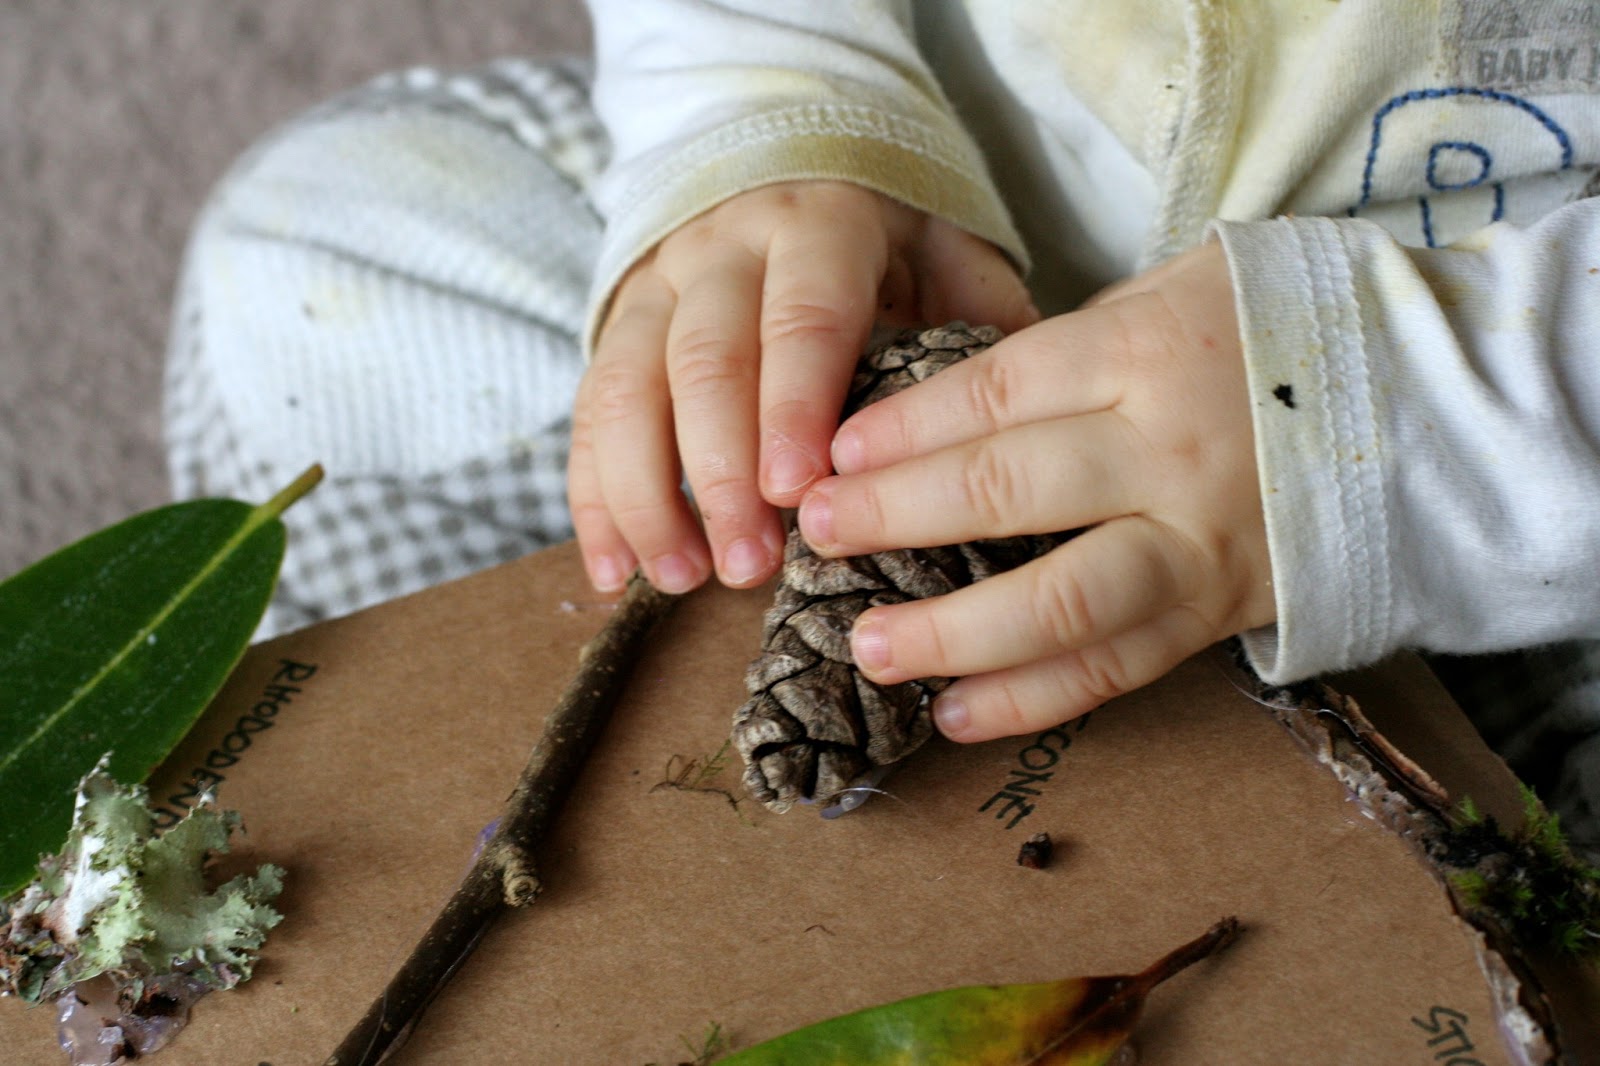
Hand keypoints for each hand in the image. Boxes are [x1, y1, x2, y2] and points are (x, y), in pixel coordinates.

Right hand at [567, 181, 1036, 593]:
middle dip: (718, 470)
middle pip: (704, 358)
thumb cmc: (884, 242)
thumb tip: (1034, 420)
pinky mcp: (616, 331)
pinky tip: (612, 572)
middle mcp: (721, 251)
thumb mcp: (945, 250)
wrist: (782, 168)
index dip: (792, 402)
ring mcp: (657, 288)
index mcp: (817, 227)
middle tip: (748, 566)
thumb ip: (981, 317)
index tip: (797, 489)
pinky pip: (589, 415)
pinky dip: (595, 499)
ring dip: (648, 493)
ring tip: (680, 580)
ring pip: (628, 388)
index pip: (800, 313)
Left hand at [795, 241, 1274, 740]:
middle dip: (896, 516)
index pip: (997, 393)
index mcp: (1144, 354)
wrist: (1435, 405)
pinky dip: (1033, 700)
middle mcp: (1166, 453)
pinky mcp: (1219, 614)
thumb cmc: (1274, 336)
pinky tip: (954, 715)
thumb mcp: (1175, 295)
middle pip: (1008, 491)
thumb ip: (1069, 348)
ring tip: (870, 647)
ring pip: (1059, 601)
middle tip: (817, 535)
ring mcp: (1197, 543)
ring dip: (953, 632)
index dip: (904, 428)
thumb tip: (947, 402)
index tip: (831, 452)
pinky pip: (1117, 669)